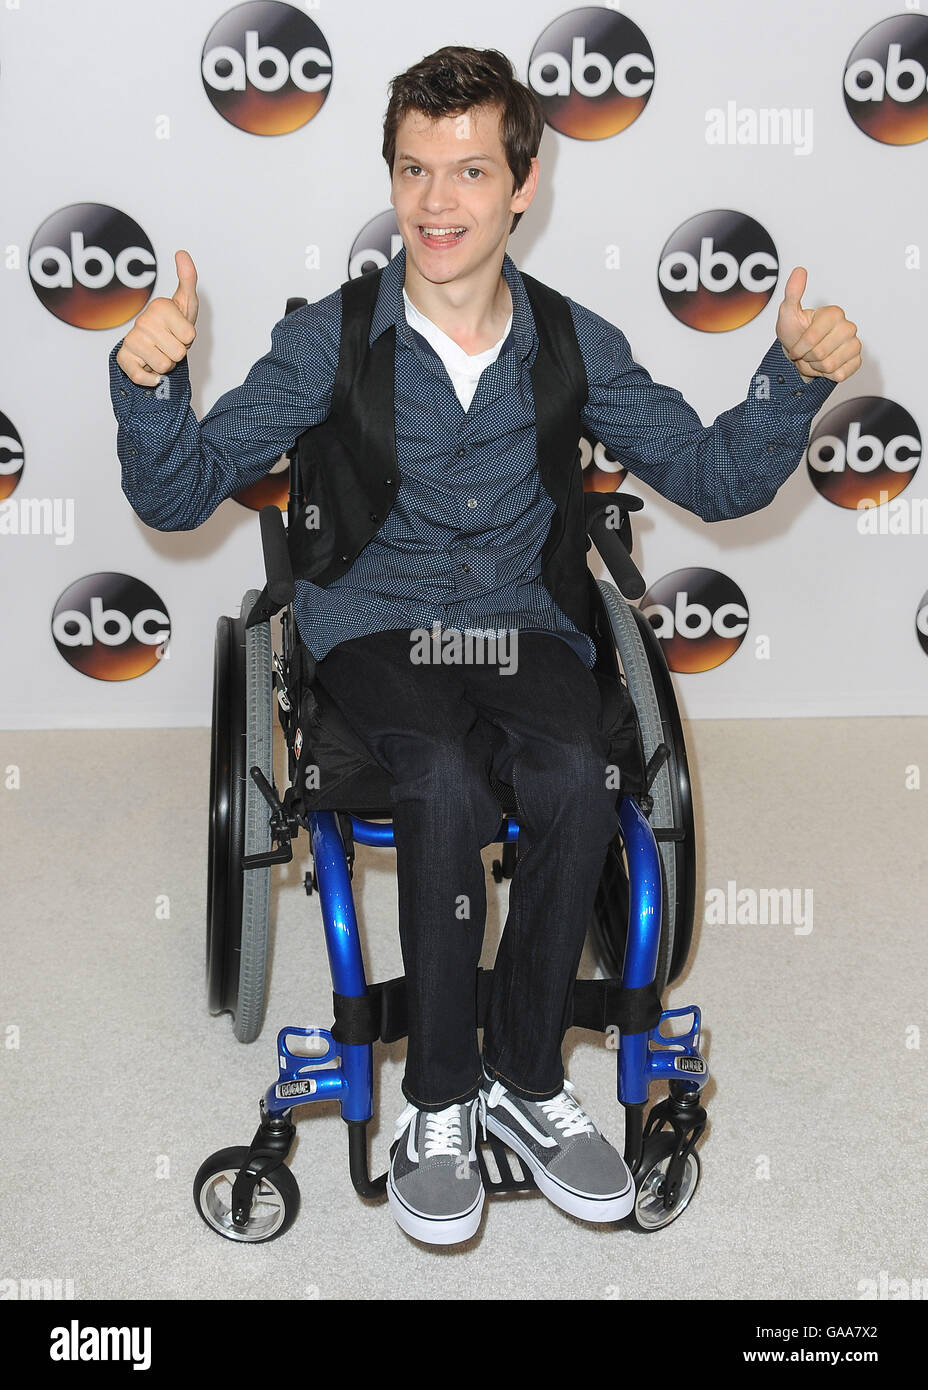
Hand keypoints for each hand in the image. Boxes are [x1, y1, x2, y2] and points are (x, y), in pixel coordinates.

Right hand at [115, 249, 198, 385]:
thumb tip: (182, 252)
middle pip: (178, 354)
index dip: (188, 339)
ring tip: (159, 352)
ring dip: (165, 365)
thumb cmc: (172, 325)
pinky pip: (142, 377)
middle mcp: (143, 321)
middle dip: (177, 353)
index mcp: (160, 307)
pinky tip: (148, 367)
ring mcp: (132, 340)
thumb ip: (187, 278)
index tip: (178, 331)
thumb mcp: (186, 303)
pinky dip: (149, 378)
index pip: (190, 337)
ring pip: (164, 367)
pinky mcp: (123, 358)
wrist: (152, 346)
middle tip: (169, 344)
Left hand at [776, 266, 860, 382]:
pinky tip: (827, 365)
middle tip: (807, 351)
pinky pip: (840, 374)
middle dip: (807, 357)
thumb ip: (793, 292)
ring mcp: (854, 344)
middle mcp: (848, 327)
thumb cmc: (795, 333)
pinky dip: (828, 375)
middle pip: (820, 353)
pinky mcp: (857, 361)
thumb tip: (799, 271)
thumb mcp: (788, 313)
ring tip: (816, 357)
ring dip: (816, 367)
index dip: (799, 346)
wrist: (801, 355)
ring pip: (829, 365)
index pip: (811, 338)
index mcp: (834, 313)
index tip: (796, 344)